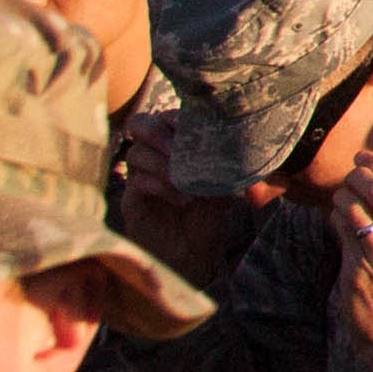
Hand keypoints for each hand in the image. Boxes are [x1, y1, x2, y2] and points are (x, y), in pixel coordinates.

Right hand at [115, 110, 252, 283]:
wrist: (193, 255)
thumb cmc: (208, 217)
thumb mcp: (224, 190)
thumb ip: (228, 169)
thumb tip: (240, 151)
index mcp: (175, 146)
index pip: (167, 116)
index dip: (175, 116)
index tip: (190, 125)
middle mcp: (154, 156)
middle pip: (140, 124)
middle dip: (157, 131)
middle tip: (176, 147)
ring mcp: (140, 176)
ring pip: (135, 154)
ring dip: (162, 164)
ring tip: (185, 182)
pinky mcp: (132, 200)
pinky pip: (136, 182)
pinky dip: (159, 186)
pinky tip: (181, 199)